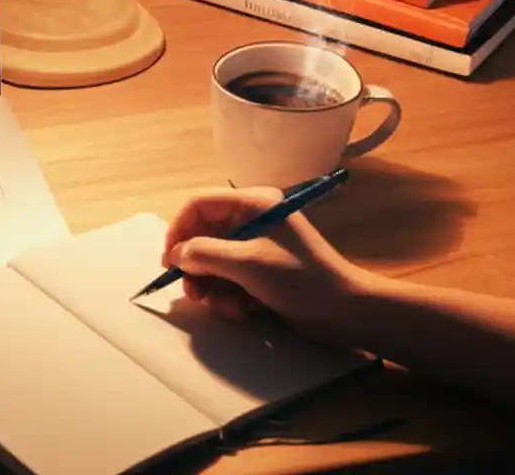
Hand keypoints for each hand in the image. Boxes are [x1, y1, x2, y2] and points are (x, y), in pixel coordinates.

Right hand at [162, 187, 369, 334]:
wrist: (344, 311)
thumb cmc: (299, 279)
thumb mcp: (248, 263)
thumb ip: (205, 254)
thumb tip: (177, 255)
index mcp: (252, 203)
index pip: (199, 204)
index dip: (178, 230)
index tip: (169, 261)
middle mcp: (252, 218)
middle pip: (203, 235)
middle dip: (196, 267)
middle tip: (193, 293)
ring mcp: (257, 244)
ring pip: (213, 260)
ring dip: (213, 287)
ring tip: (227, 307)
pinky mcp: (261, 267)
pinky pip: (229, 276)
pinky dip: (229, 295)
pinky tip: (243, 311)